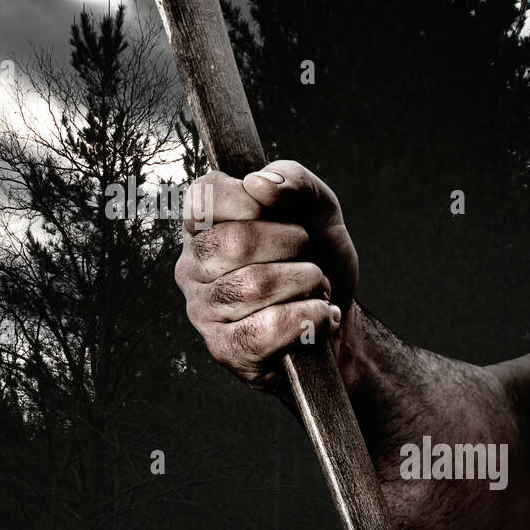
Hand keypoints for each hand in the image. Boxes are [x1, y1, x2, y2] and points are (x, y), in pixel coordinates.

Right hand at [174, 160, 358, 391]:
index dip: (249, 200)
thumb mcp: (317, 206)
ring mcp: (203, 311)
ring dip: (308, 282)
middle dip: (293, 244)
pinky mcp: (225, 349)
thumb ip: (293, 180)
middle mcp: (192, 267)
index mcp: (203, 225)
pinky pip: (266, 330)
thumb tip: (259, 184)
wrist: (337, 312)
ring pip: (255, 286)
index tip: (278, 213)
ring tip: (316, 286)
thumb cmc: (318, 255)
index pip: (204, 197)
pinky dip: (309, 318)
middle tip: (306, 254)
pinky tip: (319, 315)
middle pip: (235, 242)